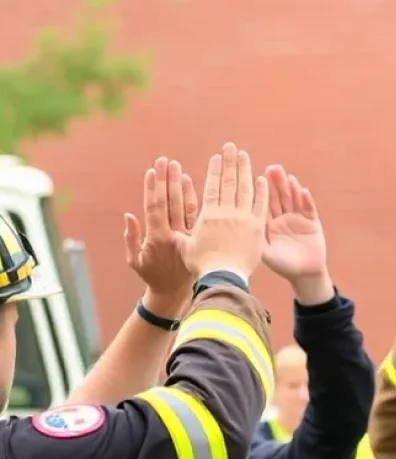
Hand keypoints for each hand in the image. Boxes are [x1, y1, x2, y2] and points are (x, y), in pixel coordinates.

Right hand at [125, 157, 198, 316]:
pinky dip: (195, 200)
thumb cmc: (152, 276)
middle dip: (167, 181)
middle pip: (171, 204)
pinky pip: (198, 217)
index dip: (153, 189)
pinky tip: (192, 184)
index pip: (155, 209)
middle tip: (166, 161)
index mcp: (158, 240)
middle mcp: (175, 237)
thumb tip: (129, 215)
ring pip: (186, 208)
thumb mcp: (136, 261)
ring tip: (178, 169)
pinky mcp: (200, 241)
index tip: (152, 170)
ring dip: (181, 187)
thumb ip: (131, 238)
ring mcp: (189, 238)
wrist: (177, 295)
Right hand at [178, 142, 268, 279]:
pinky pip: (260, 206)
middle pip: (228, 182)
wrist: (224, 278)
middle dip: (230, 162)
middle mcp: (226, 213)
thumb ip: (182, 233)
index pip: (213, 187)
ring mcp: (243, 219)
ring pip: (245, 189)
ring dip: (245, 170)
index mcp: (209, 215)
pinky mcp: (257, 229)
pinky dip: (261, 192)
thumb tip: (159, 226)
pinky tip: (262, 179)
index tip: (218, 158)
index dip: (215, 171)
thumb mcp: (186, 246)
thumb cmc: (203, 266)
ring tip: (244, 155)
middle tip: (231, 147)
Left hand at [262, 166, 331, 303]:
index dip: (261, 189)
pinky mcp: (313, 223)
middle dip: (276, 183)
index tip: (258, 177)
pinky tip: (303, 190)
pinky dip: (306, 200)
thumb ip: (254, 240)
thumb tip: (239, 228)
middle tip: (272, 168)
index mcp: (270, 223)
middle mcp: (283, 218)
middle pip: (279, 197)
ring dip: (291, 187)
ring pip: (293, 199)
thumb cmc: (283, 266)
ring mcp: (298, 219)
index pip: (264, 203)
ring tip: (287, 176)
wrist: (305, 275)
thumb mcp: (265, 253)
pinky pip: (309, 209)